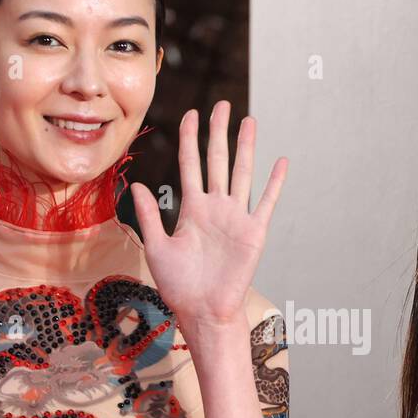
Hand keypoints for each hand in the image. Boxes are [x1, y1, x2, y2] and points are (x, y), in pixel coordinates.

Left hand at [128, 101, 286, 329]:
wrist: (203, 312)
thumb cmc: (179, 286)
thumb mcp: (157, 246)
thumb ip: (150, 214)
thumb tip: (137, 185)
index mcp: (191, 209)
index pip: (190, 165)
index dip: (190, 139)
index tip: (190, 114)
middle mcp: (215, 208)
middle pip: (217, 161)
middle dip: (219, 132)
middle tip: (222, 105)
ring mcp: (236, 218)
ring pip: (241, 173)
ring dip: (246, 147)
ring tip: (250, 120)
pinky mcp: (254, 232)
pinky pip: (266, 202)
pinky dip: (274, 183)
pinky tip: (281, 162)